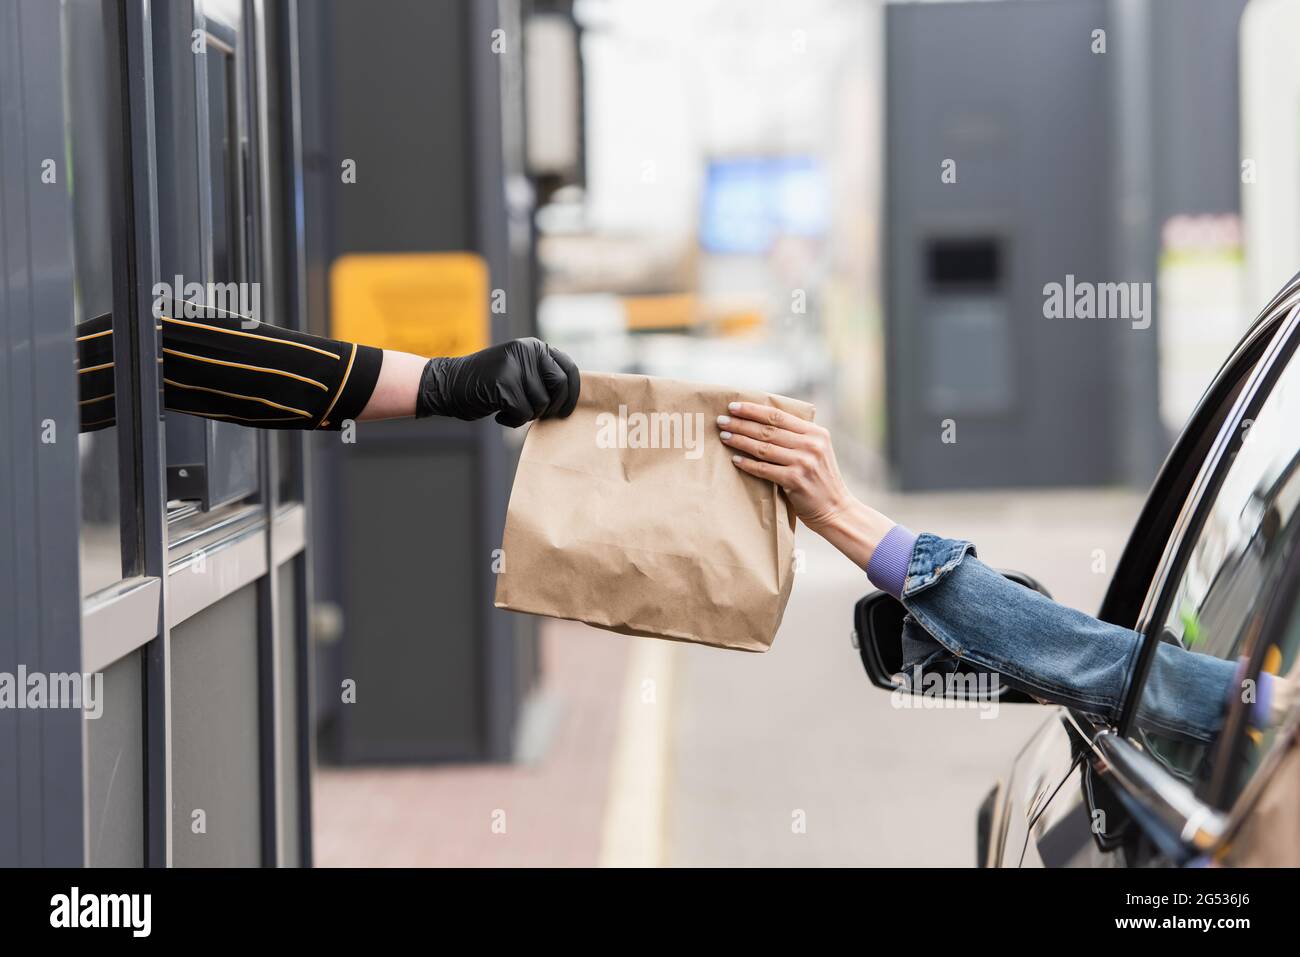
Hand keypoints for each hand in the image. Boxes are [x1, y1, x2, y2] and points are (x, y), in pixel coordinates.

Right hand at [417, 338, 580, 426]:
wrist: (448, 385)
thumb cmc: (487, 384)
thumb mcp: (518, 370)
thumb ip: (541, 375)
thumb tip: (572, 396)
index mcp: (534, 347)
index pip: (568, 367)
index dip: (573, 392)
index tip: (565, 410)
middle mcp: (527, 351)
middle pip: (560, 385)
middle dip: (553, 406)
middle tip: (537, 414)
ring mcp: (515, 366)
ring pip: (541, 403)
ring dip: (527, 415)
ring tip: (509, 410)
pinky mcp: (503, 383)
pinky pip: (523, 413)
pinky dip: (512, 421)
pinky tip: (499, 415)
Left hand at [718, 401, 895, 568]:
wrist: (836, 509)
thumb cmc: (820, 479)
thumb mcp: (816, 451)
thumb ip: (797, 438)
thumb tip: (761, 422)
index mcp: (816, 433)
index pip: (779, 416)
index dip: (754, 410)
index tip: (734, 406)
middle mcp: (811, 444)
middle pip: (768, 430)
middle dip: (742, 424)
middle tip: (722, 421)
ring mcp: (804, 462)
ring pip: (763, 447)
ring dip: (740, 441)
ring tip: (724, 436)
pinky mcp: (795, 480)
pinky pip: (764, 469)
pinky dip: (747, 464)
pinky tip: (734, 460)